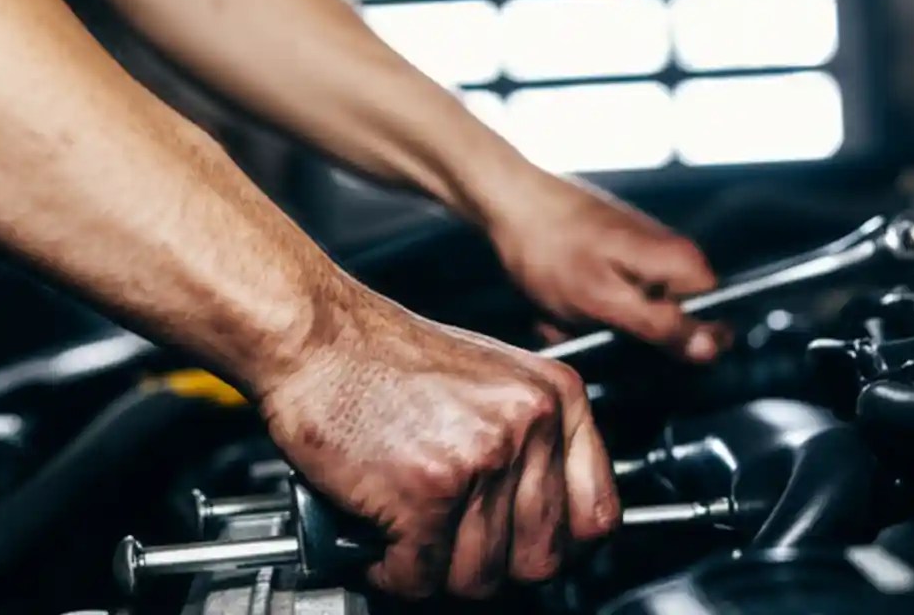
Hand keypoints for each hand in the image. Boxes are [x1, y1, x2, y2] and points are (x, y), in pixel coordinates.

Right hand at [254, 281, 618, 599]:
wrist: (316, 335)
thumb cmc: (386, 355)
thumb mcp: (492, 379)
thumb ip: (531, 440)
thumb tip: (546, 517)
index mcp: (556, 397)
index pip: (597, 516)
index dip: (557, 546)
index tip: (525, 550)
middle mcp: (531, 425)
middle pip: (541, 561)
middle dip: (492, 569)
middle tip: (455, 550)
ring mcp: (483, 458)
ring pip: (479, 578)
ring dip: (435, 573)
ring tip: (410, 538)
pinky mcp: (427, 492)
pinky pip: (421, 577)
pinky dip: (392, 571)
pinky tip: (380, 538)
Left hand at [489, 176, 726, 361]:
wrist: (509, 202)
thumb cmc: (551, 247)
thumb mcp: (605, 300)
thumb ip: (661, 326)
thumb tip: (713, 348)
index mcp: (682, 265)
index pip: (714, 326)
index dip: (679, 350)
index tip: (638, 351)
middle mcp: (671, 258)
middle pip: (670, 326)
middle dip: (626, 341)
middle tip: (588, 331)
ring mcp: (644, 259)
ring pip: (632, 318)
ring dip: (596, 328)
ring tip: (563, 316)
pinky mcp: (618, 261)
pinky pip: (610, 303)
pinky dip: (582, 312)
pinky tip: (555, 307)